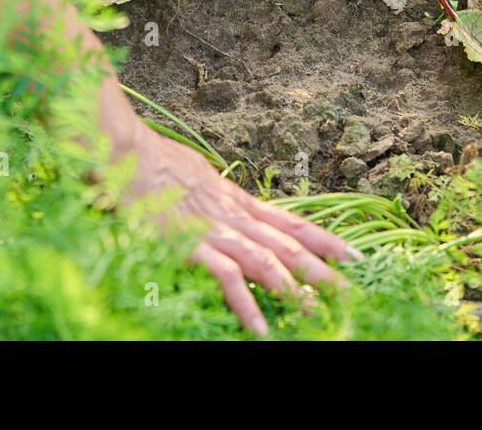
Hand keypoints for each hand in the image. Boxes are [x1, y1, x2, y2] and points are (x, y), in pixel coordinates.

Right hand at [124, 124, 358, 334]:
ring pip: (266, 261)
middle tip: (351, 289)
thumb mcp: (200, 178)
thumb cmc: (157, 162)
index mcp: (238, 201)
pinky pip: (225, 278)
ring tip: (316, 311)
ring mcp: (215, 231)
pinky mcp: (191, 245)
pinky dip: (245, 303)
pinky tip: (259, 327)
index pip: (292, 222)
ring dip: (293, 288)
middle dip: (322, 269)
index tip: (353, 255)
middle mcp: (234, 216)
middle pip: (288, 244)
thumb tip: (235, 208)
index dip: (325, 239)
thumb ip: (220, 199)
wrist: (128, 153)